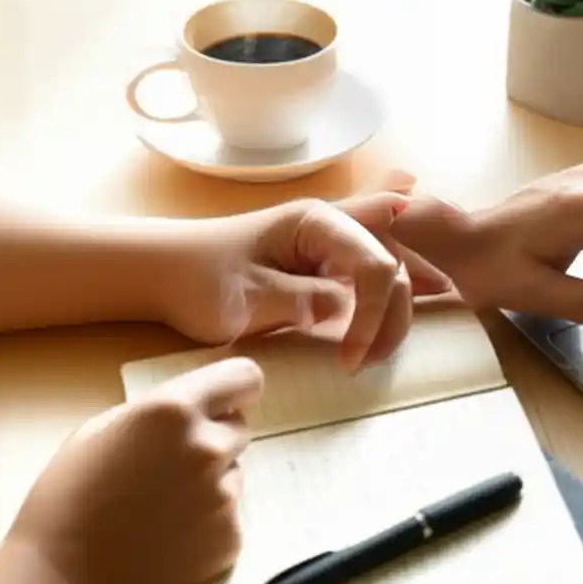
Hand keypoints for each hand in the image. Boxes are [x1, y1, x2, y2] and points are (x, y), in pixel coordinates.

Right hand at [0, 358, 262, 583]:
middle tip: (171, 464)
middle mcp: (210, 448)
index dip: (234, 389)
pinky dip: (208, 522)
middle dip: (215, 438)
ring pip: (233, 473)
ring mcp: (226, 495)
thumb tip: (199, 408)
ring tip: (160, 507)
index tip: (223, 401)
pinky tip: (168, 537)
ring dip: (210, 481)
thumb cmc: (67, 501)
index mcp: (174, 411)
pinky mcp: (232, 537)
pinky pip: (230, 515)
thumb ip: (158, 413)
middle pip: (239, 428)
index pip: (245, 377)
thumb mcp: (103, 431)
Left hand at [159, 178, 451, 370]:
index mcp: (315, 221)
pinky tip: (421, 297)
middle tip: (365, 362)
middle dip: (391, 316)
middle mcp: (332, 225)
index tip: (350, 360)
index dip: (373, 315)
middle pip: (392, 265)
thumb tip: (349, 306)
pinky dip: (393, 293)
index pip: (374, 264)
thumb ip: (307, 299)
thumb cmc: (197, 280)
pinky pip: (374, 273)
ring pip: (392, 267)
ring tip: (376, 352)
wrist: (161, 272)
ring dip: (396, 310)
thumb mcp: (250, 298)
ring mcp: (331, 243)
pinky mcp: (326, 263)